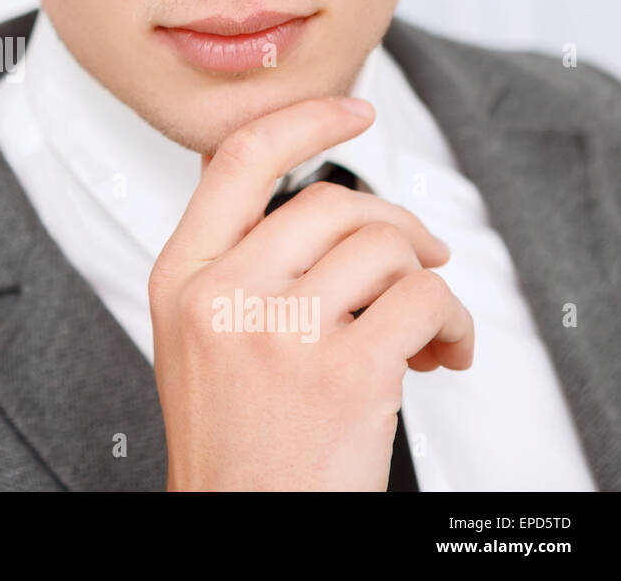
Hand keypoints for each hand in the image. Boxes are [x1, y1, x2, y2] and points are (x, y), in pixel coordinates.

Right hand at [147, 96, 473, 489]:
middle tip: (420, 259)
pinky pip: (425, 301)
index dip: (305, 119)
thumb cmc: (231, 439)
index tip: (353, 109)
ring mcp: (279, 332)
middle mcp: (222, 294)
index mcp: (180, 277)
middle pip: (331, 202)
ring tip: (428, 327)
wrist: (241, 525)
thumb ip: (236, 263)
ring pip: (386, 247)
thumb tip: (316, 202)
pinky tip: (442, 355)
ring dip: (429, 280)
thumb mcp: (198, 335)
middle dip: (395, 224)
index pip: (240, 160)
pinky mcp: (344, 373)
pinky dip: (454, 323)